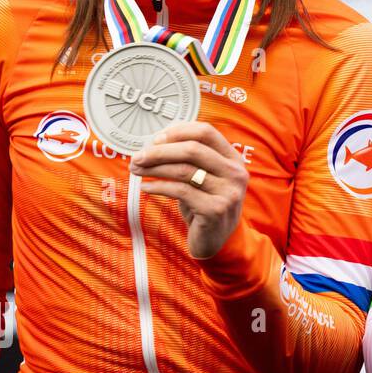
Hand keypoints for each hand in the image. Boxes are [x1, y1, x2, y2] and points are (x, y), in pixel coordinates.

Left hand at [129, 121, 249, 259]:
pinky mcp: (215, 210)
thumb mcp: (204, 177)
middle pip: (192, 149)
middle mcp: (235, 173)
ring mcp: (228, 192)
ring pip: (184, 170)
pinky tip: (145, 188)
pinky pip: (180, 191)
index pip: (206, 132)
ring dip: (154, 168)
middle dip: (160, 151)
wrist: (218, 240)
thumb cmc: (204, 204)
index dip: (178, 131)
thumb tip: (157, 141)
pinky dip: (158, 187)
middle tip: (138, 156)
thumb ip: (190, 159)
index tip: (156, 139)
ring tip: (136, 170)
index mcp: (233, 159)